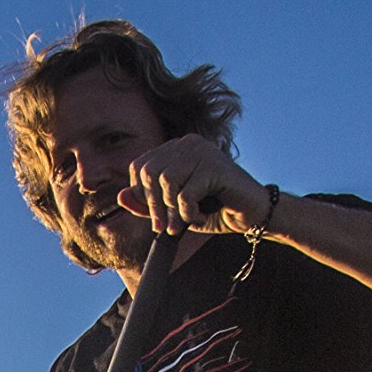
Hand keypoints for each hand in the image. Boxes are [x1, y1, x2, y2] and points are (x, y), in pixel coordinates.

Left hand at [115, 135, 266, 236]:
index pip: (140, 166)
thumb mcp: (174, 210)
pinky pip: (186, 192)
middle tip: (166, 227)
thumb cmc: (213, 210)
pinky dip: (188, 212)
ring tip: (183, 223)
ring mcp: (203, 151)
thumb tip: (120, 196)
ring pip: (166, 181)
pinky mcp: (215, 165)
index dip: (141, 195)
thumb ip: (147, 204)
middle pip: (150, 172)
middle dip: (154, 206)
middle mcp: (188, 144)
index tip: (155, 218)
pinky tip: (199, 218)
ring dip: (172, 211)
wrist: (251, 215)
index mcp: (176, 149)